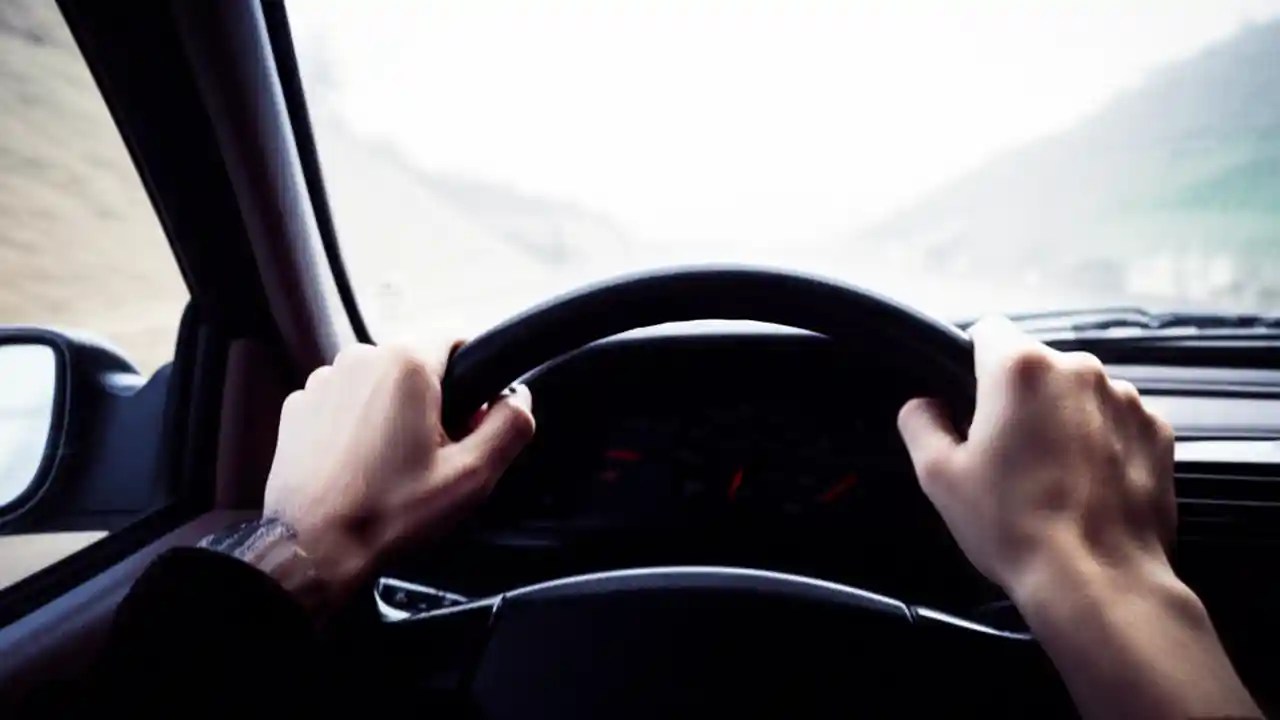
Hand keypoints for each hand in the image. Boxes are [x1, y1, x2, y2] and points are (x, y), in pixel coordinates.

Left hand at [262, 343, 533, 607]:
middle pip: (416, 363)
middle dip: (432, 399)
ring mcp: (322, 382)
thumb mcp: (472, 476)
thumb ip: (510, 426)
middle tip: (434, 454)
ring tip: (392, 465)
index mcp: (406, 365)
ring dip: (392, 412)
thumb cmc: (388, 514)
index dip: (472, 377)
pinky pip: (343, 402)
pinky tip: (359, 465)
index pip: (456, 337)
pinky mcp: (299, 408)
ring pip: (378, 383)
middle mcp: (359, 359)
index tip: (468, 418)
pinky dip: (355, 425)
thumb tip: (518, 399)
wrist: (314, 549)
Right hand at [897, 316, 1257, 718]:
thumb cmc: (1013, 526)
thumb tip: (923, 405)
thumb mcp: (938, 476)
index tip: (971, 405)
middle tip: (1006, 455)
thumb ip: (920, 423)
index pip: (987, 331)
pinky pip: (1117, 421)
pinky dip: (1102, 441)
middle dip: (1019, 398)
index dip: (971, 364)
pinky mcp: (1159, 431)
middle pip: (1035, 365)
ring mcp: (1126, 399)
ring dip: (1063, 418)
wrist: (1099, 581)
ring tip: (1051, 476)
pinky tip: (1087, 486)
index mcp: (1020, 368)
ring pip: (1077, 393)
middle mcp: (1079, 369)